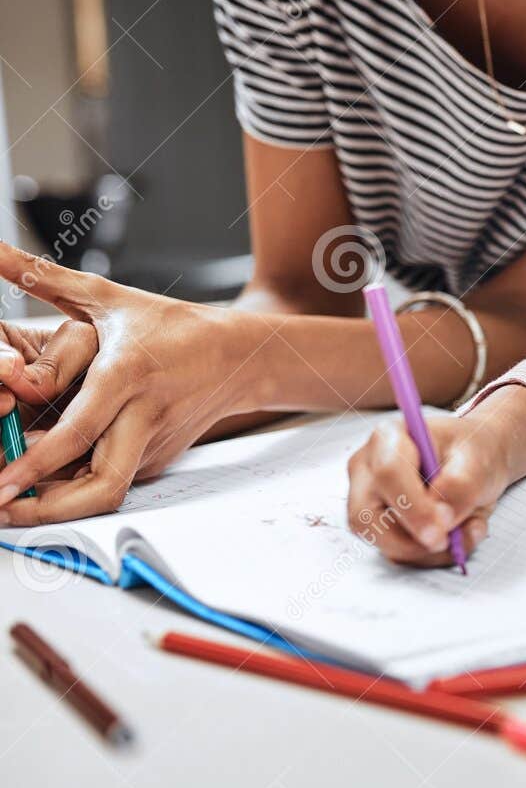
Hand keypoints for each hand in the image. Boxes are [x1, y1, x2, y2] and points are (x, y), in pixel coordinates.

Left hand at [0, 245, 250, 524]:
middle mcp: (143, 418)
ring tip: (14, 506)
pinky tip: (45, 486)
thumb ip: (40, 275)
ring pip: (105, 493)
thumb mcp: (107, 296)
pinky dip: (76, 489)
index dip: (34, 464)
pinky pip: (113, 481)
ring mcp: (153, 445)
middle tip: (2, 512)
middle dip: (46, 510)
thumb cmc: (173, 326)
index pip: (78, 432)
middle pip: (100, 485)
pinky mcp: (157, 460)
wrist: (241, 357)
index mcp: (127, 376)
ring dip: (58, 508)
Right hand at [345, 386, 525, 566]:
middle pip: (366, 516)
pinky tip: (459, 537)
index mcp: (389, 438)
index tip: (443, 527)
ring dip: (429, 551)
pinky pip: (399, 554)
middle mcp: (368, 470)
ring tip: (469, 531)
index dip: (414, 506)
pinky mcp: (380, 527)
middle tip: (449, 543)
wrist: (474, 464)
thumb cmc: (472, 452)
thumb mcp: (478, 460)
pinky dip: (433, 555)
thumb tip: (442, 521)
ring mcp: (368, 501)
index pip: (388, 473)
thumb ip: (462, 486)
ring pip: (382, 543)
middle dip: (410, 540)